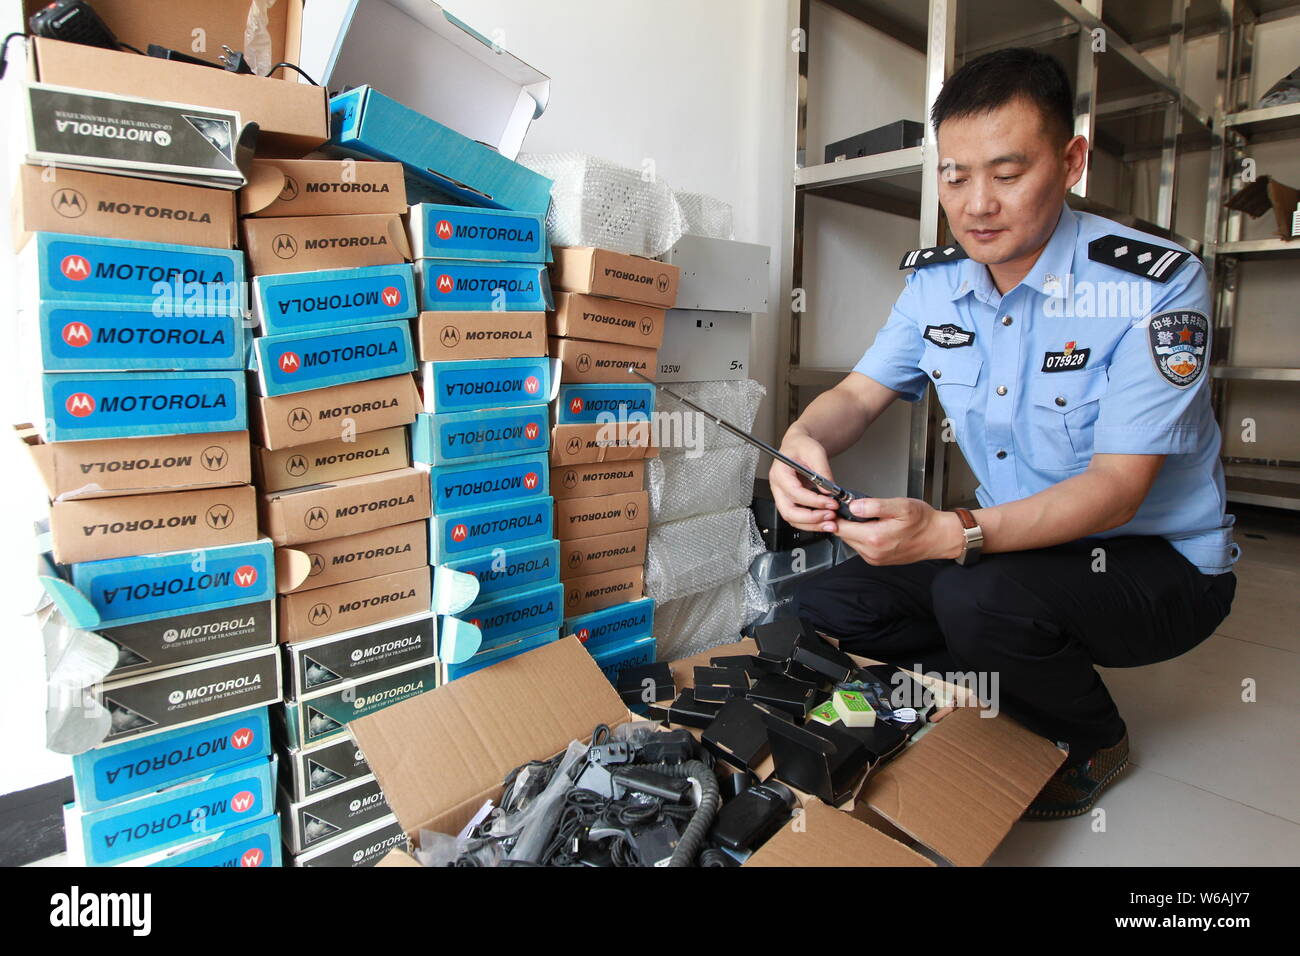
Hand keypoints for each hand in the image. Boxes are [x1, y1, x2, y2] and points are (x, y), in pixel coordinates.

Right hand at [768, 428, 840, 532]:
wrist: (798, 445)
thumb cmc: (802, 446)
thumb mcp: (815, 452)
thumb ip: (822, 470)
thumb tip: (829, 490)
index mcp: (780, 473)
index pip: (795, 493)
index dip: (813, 501)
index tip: (830, 503)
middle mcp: (778, 487)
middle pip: (789, 512)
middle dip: (811, 518)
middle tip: (830, 517)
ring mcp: (782, 496)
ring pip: (792, 518)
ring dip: (812, 524)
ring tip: (830, 523)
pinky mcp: (789, 501)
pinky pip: (797, 517)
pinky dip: (811, 522)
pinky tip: (824, 521)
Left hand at [833, 497, 965, 564]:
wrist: (938, 537)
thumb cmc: (923, 521)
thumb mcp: (901, 506)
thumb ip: (875, 506)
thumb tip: (853, 506)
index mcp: (875, 538)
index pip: (840, 528)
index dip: (836, 515)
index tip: (838, 505)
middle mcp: (872, 552)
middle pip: (844, 535)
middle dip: (845, 521)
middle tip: (853, 507)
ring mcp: (874, 558)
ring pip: (852, 541)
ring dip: (853, 529)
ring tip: (865, 516)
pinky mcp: (878, 560)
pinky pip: (861, 547)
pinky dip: (862, 536)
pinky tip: (873, 526)